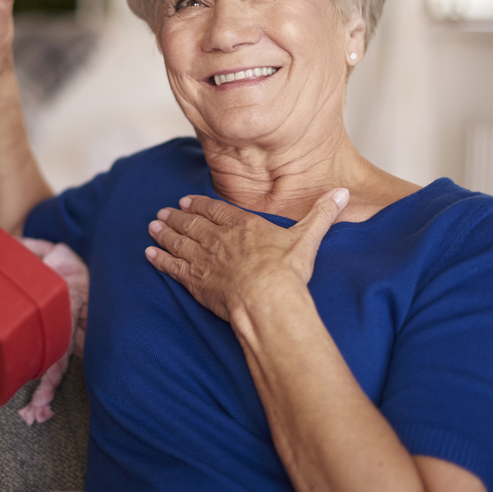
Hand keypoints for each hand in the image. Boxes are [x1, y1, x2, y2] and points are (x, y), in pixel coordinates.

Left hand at [145, 189, 348, 320]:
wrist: (266, 298)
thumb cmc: (286, 270)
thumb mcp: (307, 238)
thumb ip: (322, 214)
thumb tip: (343, 193)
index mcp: (242, 225)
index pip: (215, 210)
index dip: (199, 205)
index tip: (186, 200)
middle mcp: (218, 238)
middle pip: (192, 224)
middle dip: (176, 217)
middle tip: (162, 212)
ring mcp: (203, 259)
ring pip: (178, 242)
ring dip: (164, 233)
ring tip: (153, 226)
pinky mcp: (194, 281)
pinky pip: (172, 267)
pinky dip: (159, 259)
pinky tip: (149, 254)